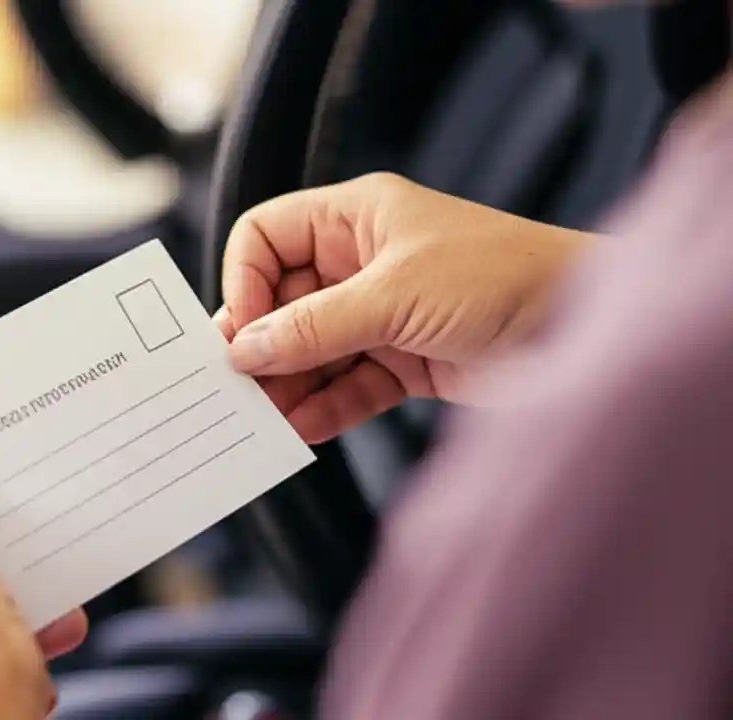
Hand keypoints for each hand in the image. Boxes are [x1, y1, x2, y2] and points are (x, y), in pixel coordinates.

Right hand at [218, 172, 593, 441]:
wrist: (590, 328)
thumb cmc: (503, 277)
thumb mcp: (392, 296)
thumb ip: (312, 327)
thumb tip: (244, 349)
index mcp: (355, 217)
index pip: (267, 237)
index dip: (245, 282)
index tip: (240, 332)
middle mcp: (362, 261)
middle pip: (283, 301)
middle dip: (262, 345)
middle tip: (236, 388)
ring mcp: (383, 313)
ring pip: (312, 350)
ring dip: (288, 384)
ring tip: (264, 420)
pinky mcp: (406, 361)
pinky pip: (347, 385)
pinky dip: (325, 408)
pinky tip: (304, 429)